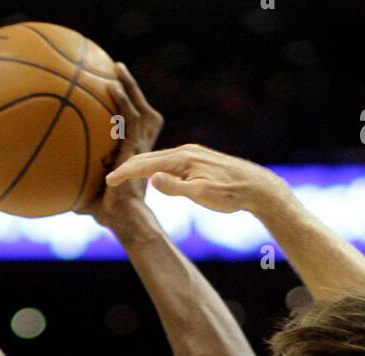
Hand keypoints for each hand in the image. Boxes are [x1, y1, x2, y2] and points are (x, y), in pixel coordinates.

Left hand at [85, 62, 163, 227]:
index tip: (115, 93)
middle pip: (142, 111)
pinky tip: (110, 87)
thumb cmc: (106, 212)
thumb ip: (72, 180)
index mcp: (134, 155)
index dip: (130, 109)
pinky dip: (122, 102)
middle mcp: (140, 148)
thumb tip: (46, 182)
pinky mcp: (136, 150)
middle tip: (116, 71)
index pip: (137, 128)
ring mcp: (140, 147)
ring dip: (130, 87)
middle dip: (133, 90)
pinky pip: (130, 119)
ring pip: (139, 108)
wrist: (124, 219)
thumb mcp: (85, 191)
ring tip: (116, 68)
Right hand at [106, 143, 272, 214]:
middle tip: (108, 178)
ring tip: (124, 173)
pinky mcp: (198, 160)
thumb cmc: (230, 195)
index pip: (145, 166)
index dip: (125, 174)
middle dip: (127, 167)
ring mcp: (192, 154)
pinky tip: (153, 173)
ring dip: (140, 165)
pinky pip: (169, 162)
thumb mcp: (202, 195)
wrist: (256, 186)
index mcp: (182, 159)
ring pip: (159, 159)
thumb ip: (176, 187)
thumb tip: (151, 179)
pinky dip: (155, 167)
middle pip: (149, 158)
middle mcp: (185, 152)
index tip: (108, 182)